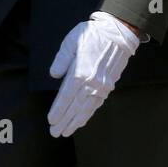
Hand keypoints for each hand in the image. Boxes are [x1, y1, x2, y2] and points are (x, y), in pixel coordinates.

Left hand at [47, 12, 139, 137]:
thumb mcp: (70, 43)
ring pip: (86, 108)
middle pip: (75, 107)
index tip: (51, 120)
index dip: (58, 110)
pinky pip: (96, 104)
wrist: (116, 34)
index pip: (66, 96)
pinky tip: (81, 121)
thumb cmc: (90, 36)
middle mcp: (91, 83)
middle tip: (55, 132)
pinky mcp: (108, 86)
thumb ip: (61, 61)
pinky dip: (88, 114)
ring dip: (75, 121)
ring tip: (66, 131)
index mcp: (80, 72)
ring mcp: (101, 86)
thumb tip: (54, 76)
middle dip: (65, 121)